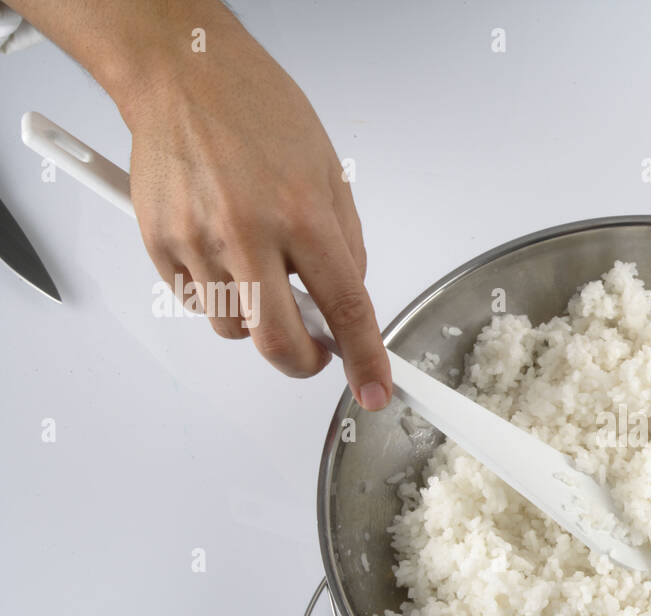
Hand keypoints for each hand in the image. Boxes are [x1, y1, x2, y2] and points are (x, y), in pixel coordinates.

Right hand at [9, 0, 391, 409]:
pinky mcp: (159, 243)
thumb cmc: (257, 111)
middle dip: (304, 362)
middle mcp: (247, 233)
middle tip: (315, 350)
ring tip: (260, 268)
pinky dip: (218, 295)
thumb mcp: (328, 171)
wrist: (182, 73)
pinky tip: (224, 252)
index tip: (374, 390)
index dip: (364, 359)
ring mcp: (197, 241)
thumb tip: (348, 299)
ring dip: (257, 319)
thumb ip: (345, 242)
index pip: (347, 308)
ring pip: (233, 328)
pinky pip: (196, 303)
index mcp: (301, 214)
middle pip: (278, 342)